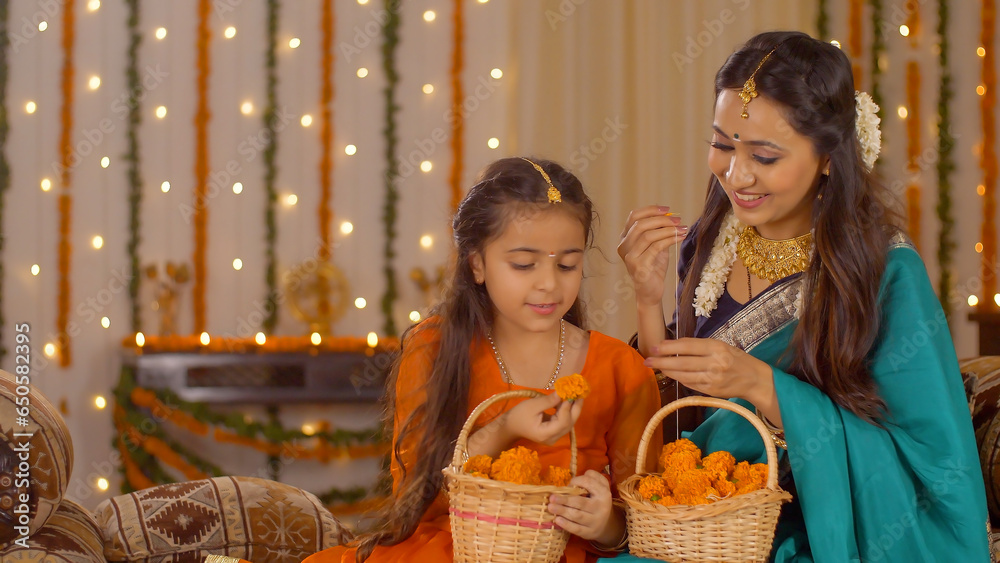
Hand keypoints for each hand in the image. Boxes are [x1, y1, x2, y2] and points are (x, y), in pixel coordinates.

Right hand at [504, 392, 583, 445]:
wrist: (511, 426)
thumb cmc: (519, 415)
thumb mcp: (532, 406)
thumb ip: (548, 401)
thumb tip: (563, 392)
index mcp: (546, 434)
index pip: (563, 422)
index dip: (567, 408)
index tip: (569, 393)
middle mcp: (553, 438)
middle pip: (569, 424)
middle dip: (575, 408)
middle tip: (580, 393)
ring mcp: (554, 437)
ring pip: (569, 423)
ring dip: (573, 409)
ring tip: (576, 395)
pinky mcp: (554, 433)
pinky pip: (564, 422)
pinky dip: (567, 411)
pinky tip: (568, 401)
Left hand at [547, 470, 622, 543]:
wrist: (606, 524)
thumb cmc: (597, 500)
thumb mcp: (600, 486)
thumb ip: (591, 478)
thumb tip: (574, 482)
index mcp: (603, 493)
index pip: (588, 483)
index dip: (576, 481)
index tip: (568, 484)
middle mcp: (601, 507)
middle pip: (581, 502)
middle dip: (565, 499)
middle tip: (552, 498)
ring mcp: (595, 521)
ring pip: (577, 515)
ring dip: (562, 511)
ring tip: (551, 507)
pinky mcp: (589, 532)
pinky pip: (577, 529)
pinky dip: (566, 525)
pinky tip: (557, 520)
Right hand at [617, 206, 687, 306]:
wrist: (650, 291)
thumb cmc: (653, 268)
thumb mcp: (655, 245)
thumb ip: (658, 231)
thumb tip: (670, 215)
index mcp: (625, 238)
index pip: (634, 216)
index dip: (651, 210)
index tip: (668, 210)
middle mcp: (623, 246)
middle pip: (640, 224)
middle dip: (662, 220)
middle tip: (678, 220)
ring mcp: (629, 257)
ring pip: (648, 235)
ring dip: (668, 230)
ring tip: (682, 229)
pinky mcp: (638, 266)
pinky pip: (656, 247)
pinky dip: (670, 239)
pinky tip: (680, 237)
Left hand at [643, 338, 772, 403]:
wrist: (754, 379)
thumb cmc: (736, 358)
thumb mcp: (721, 346)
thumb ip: (699, 346)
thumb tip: (673, 346)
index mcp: (717, 347)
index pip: (688, 345)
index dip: (669, 346)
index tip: (655, 346)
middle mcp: (714, 363)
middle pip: (682, 361)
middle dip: (662, 360)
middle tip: (648, 359)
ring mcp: (712, 379)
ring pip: (683, 375)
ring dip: (667, 371)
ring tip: (655, 366)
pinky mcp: (711, 391)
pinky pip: (689, 384)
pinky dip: (678, 379)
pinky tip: (671, 374)